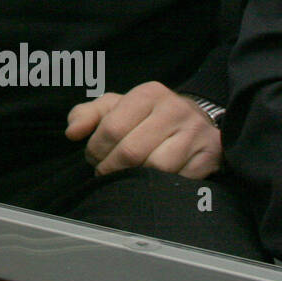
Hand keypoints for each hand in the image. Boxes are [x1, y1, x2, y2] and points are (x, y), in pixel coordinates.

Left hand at [64, 81, 221, 178]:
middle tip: (105, 172)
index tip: (93, 158)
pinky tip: (152, 182)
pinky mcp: (210, 155)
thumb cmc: (147, 116)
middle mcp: (174, 109)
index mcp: (148, 94)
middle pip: (131, 151)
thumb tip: (72, 132)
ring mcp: (195, 133)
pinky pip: (178, 180)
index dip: (96, 149)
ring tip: (126, 176)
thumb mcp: (116, 107)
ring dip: (134, 179)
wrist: (196, 121)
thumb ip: (87, 115)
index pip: (111, 127)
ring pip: (155, 168)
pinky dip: (160, 186)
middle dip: (111, 168)